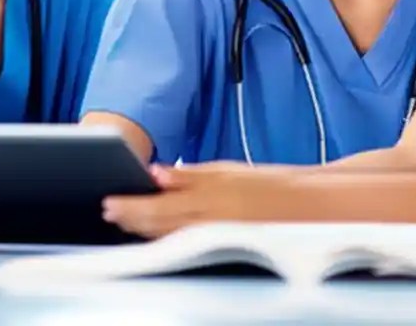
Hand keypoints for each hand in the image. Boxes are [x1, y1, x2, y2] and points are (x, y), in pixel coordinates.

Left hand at [102, 162, 285, 238]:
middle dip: (130, 220)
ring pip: (169, 237)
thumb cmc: (268, 184)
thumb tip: (154, 173)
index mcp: (210, 198)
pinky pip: (185, 245)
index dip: (130, 206)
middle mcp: (210, 222)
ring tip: (123, 223)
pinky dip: (164, 239)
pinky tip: (152, 235)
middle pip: (158, 226)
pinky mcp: (223, 247)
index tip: (109, 202)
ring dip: (143, 231)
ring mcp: (216, 237)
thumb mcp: (226, 169)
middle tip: (108, 212)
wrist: (306, 207)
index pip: (158, 205)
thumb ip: (187, 175)